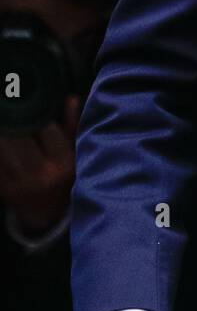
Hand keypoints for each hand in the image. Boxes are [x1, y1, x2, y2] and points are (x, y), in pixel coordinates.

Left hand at [0, 94, 79, 232]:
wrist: (46, 212)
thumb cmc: (63, 176)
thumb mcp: (75, 153)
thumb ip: (73, 125)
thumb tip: (72, 99)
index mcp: (63, 163)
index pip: (47, 129)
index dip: (39, 115)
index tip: (33, 104)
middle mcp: (41, 173)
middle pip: (21, 135)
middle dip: (16, 120)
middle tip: (12, 107)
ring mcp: (19, 182)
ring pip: (4, 147)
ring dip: (5, 132)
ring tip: (7, 121)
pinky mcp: (3, 187)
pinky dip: (1, 148)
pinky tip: (5, 139)